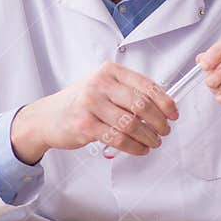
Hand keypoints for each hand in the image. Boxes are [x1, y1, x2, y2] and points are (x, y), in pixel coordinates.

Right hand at [11, 61, 178, 163]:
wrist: (47, 117)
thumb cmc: (79, 102)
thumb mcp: (102, 87)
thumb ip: (127, 92)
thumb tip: (160, 106)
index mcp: (108, 71)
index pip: (146, 85)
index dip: (165, 101)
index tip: (173, 113)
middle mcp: (99, 84)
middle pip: (141, 105)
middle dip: (159, 121)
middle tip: (164, 130)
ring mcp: (91, 104)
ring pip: (131, 124)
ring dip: (149, 137)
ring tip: (154, 142)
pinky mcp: (85, 125)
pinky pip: (118, 139)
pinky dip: (135, 147)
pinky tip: (140, 148)